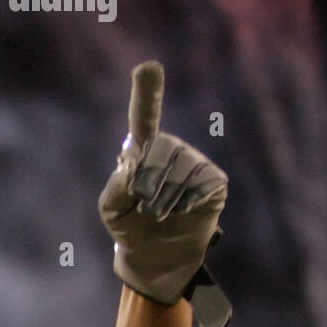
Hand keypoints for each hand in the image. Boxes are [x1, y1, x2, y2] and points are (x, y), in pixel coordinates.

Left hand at [98, 61, 230, 326]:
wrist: (155, 258)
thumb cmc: (130, 228)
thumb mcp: (112, 210)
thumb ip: (114, 188)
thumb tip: (132, 168)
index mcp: (144, 151)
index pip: (145, 119)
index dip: (146, 95)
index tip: (147, 68)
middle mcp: (171, 150)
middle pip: (157, 155)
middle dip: (144, 188)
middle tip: (144, 209)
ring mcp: (196, 163)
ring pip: (176, 174)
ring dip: (162, 202)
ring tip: (160, 214)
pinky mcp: (214, 182)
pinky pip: (199, 186)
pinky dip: (184, 204)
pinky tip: (182, 213)